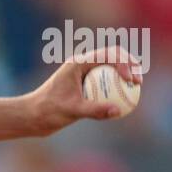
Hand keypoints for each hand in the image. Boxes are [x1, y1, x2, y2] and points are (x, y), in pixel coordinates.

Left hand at [25, 46, 144, 136]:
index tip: (131, 80)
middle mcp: (82, 65)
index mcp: (77, 63)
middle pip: (112, 56)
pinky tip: (126, 101)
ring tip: (136, 87)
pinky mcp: (85, 85)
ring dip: (124, 74)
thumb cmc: (48, 111)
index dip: (124, 64)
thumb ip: (95, 110)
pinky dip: (116, 88)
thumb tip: (118, 111)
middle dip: (129, 64)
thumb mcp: (71, 111)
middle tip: (139, 80)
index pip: (107, 55)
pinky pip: (105, 83)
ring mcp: (84, 74)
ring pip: (109, 69)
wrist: (32, 117)